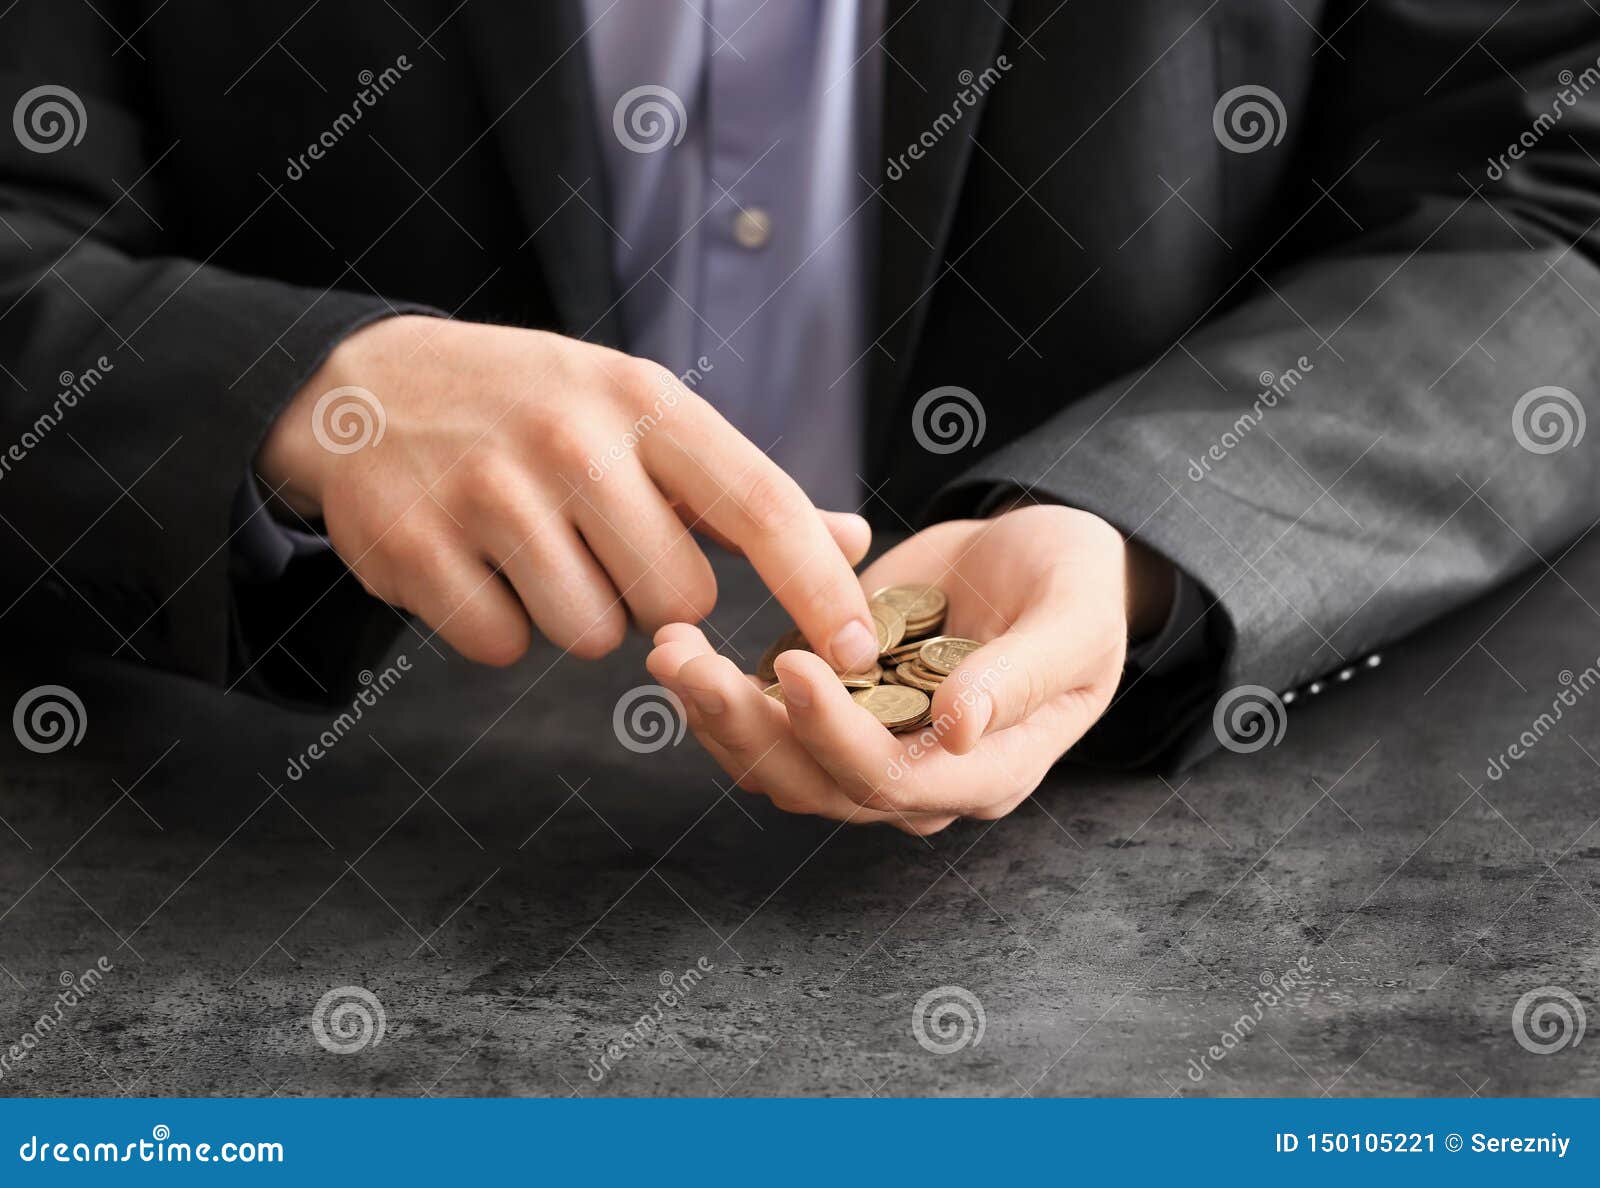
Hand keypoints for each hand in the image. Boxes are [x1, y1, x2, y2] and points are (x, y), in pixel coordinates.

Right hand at [256, 316, 877, 668]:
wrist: (369, 389)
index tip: (865, 650)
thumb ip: (741, 490)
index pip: (759, 503)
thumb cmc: (536, 409)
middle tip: (599, 541)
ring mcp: (487, 489)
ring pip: (592, 635)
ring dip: (573, 613)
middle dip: (650, 595)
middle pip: (676, 599)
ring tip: (533, 546)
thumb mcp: (640, 415)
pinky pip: (503, 647)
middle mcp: (571, 438)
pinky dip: (497, 624)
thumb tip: (852, 541)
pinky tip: (475, 562)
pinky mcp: (414, 544)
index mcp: (643, 401)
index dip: (819, 587)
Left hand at [646, 505, 1173, 834]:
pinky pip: (764, 729)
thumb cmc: (1073, 587)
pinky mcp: (831, 714)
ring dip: (716, 717)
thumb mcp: (1073, 619)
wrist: (1037, 560)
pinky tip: (682, 648)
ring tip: (669, 651)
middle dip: (745, 728)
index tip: (793, 663)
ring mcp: (868, 750)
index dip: (837, 734)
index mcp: (987, 771)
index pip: (894, 779)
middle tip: (687, 662)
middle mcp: (919, 779)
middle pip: (817, 785)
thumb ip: (1024, 676)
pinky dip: (719, 696)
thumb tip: (959, 728)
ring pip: (777, 767)